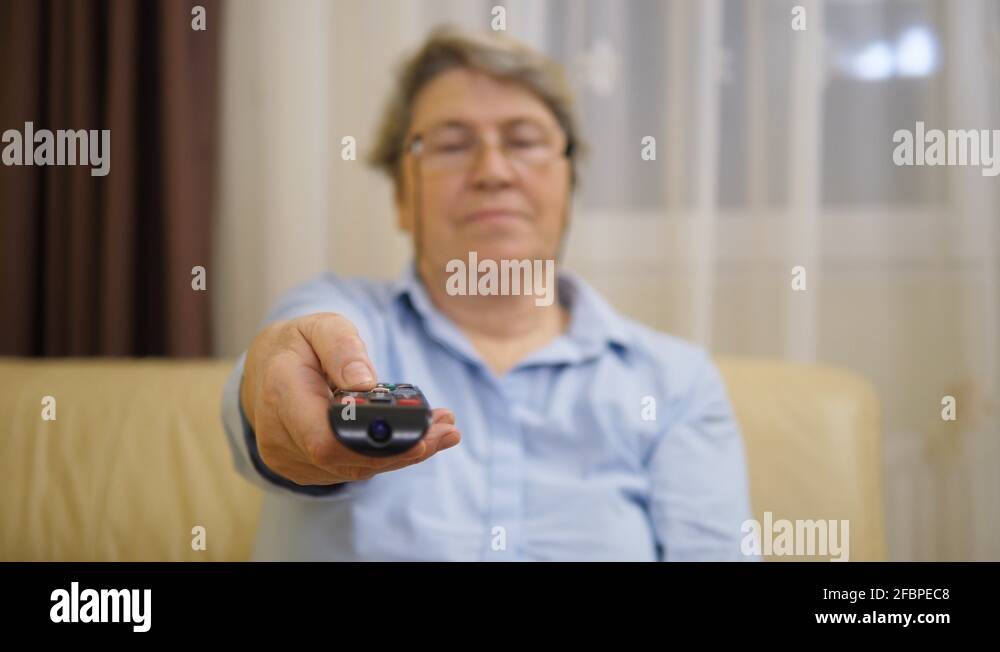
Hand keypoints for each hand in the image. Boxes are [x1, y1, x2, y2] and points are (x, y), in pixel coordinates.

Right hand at [240, 313, 459, 484]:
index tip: (419, 435)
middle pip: (347, 460)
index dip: (374, 446)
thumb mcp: (320, 327)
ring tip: (441, 430)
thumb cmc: (297, 345)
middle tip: (447, 430)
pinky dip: (385, 456)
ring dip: (402, 454)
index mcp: (280, 393)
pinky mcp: (304, 469)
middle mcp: (278, 435)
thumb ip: (342, 349)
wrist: (265, 370)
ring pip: (354, 469)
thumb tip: (364, 383)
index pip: (324, 439)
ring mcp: (288, 458)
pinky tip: (414, 439)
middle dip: (403, 449)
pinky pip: (350, 469)